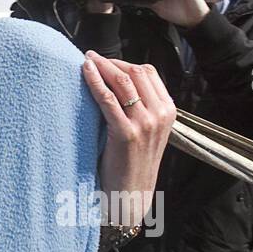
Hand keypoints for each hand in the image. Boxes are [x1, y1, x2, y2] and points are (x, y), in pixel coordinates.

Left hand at [81, 50, 175, 225]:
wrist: (131, 195)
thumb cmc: (134, 164)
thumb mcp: (148, 132)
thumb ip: (142, 108)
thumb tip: (119, 83)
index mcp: (168, 112)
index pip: (149, 73)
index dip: (125, 62)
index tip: (107, 61)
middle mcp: (160, 115)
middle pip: (136, 72)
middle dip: (111, 61)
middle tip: (92, 56)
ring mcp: (144, 124)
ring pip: (122, 81)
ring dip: (101, 66)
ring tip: (86, 61)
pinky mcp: (125, 133)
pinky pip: (107, 98)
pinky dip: (94, 81)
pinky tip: (84, 73)